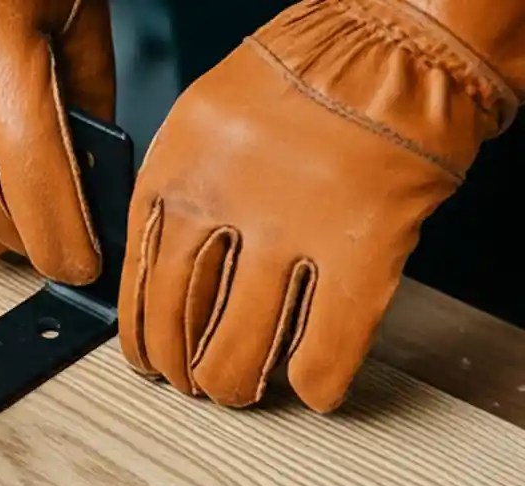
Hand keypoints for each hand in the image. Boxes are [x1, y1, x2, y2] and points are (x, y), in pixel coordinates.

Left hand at [118, 0, 523, 411]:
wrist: (399, 37)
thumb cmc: (312, 69)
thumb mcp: (207, 119)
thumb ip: (182, 188)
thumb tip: (166, 262)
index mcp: (176, 167)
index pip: (140, 276)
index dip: (141, 332)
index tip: (146, 359)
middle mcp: (223, 200)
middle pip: (180, 319)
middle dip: (181, 366)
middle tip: (191, 383)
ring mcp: (292, 226)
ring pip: (240, 345)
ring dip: (234, 384)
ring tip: (238, 393)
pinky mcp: (364, 244)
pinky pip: (328, 343)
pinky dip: (316, 380)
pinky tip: (312, 389)